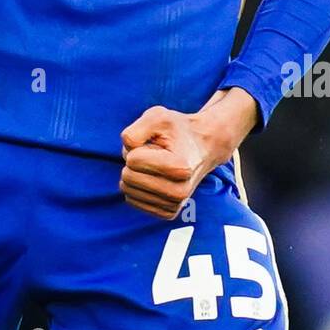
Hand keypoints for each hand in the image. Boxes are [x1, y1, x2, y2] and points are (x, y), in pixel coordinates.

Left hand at [119, 88, 258, 218]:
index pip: (132, 160)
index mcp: (180, 168)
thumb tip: (127, 154)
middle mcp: (180, 192)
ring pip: (128, 190)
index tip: (157, 144)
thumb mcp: (158, 116)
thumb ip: (135, 131)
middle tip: (154, 153)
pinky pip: (132, 200)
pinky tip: (154, 177)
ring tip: (156, 164)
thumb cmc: (177, 131)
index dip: (138, 146)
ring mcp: (174, 205)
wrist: (203, 148)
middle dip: (134, 160)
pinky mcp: (167, 213)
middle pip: (128, 177)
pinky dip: (137, 186)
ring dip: (136, 173)